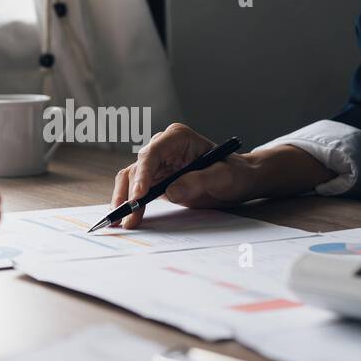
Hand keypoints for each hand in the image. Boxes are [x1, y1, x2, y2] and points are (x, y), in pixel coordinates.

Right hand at [112, 123, 262, 227]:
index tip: (139, 195)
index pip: (153, 153)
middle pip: (137, 168)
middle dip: (131, 193)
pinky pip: (137, 191)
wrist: (238, 181)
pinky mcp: (155, 179)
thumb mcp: (223, 177)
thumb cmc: (234, 173)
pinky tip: (127, 219)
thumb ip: (199, 181)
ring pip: (131, 180)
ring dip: (125, 200)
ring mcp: (157, 163)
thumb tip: (171, 191)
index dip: (143, 174)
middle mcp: (163, 147)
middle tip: (128, 216)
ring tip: (123, 222)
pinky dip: (131, 204)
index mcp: (178, 138)